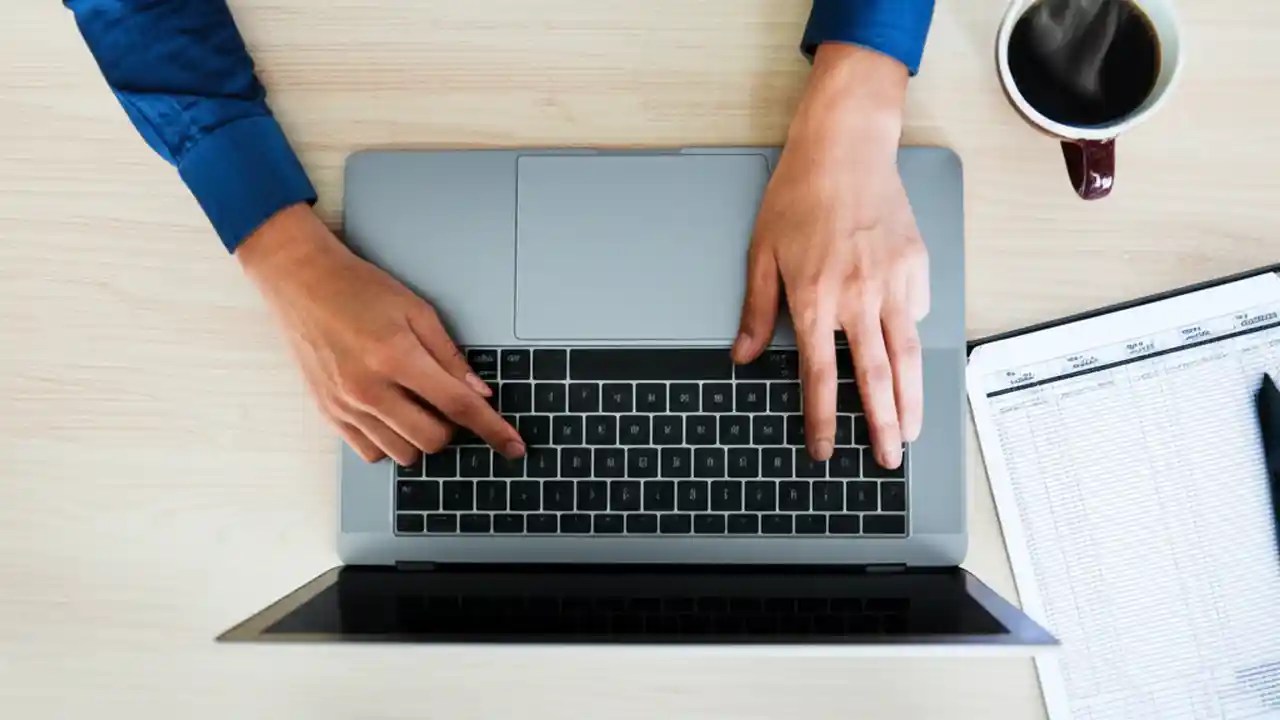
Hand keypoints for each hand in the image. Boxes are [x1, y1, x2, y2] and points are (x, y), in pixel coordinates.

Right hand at [236, 204, 524, 464]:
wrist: (302, 283)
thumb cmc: (359, 290)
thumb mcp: (417, 310)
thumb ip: (450, 356)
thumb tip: (480, 393)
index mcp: (396, 357)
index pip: (458, 406)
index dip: (492, 430)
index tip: (513, 447)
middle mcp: (369, 388)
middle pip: (433, 439)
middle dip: (451, 427)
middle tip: (445, 399)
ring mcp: (346, 405)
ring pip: (404, 453)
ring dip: (420, 436)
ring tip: (413, 402)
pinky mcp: (329, 414)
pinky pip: (372, 452)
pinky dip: (391, 441)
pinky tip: (391, 412)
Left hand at [734, 45, 928, 468]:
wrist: (846, 148)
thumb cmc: (799, 194)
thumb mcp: (762, 252)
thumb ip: (758, 310)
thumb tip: (745, 356)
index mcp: (814, 298)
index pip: (820, 376)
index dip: (822, 419)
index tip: (825, 450)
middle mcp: (858, 297)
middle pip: (875, 378)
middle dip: (881, 426)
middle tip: (887, 459)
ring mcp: (894, 283)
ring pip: (908, 356)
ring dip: (912, 401)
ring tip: (910, 431)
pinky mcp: (918, 266)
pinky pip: (918, 314)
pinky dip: (913, 339)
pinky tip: (909, 357)